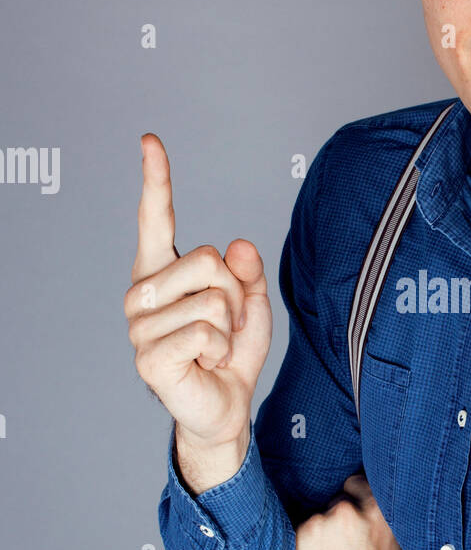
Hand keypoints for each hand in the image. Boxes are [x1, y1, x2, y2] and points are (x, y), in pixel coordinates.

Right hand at [124, 133, 271, 449]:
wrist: (224, 408)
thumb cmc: (230, 355)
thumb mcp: (251, 304)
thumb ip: (247, 272)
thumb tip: (238, 246)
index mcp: (161, 273)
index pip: (155, 219)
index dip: (155, 179)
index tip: (150, 141)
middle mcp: (142, 293)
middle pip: (208, 260)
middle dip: (235, 294)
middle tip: (225, 327)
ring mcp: (140, 326)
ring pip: (211, 298)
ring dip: (229, 327)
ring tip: (214, 348)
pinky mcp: (148, 356)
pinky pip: (206, 332)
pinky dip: (220, 351)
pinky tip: (205, 365)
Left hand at [289, 473, 405, 549]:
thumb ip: (380, 524)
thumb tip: (367, 507)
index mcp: (380, 512)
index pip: (358, 482)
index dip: (354, 498)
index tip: (352, 513)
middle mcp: (350, 510)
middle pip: (335, 501)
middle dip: (337, 521)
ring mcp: (322, 522)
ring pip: (316, 519)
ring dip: (318, 536)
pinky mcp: (299, 538)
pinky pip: (299, 536)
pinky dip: (303, 549)